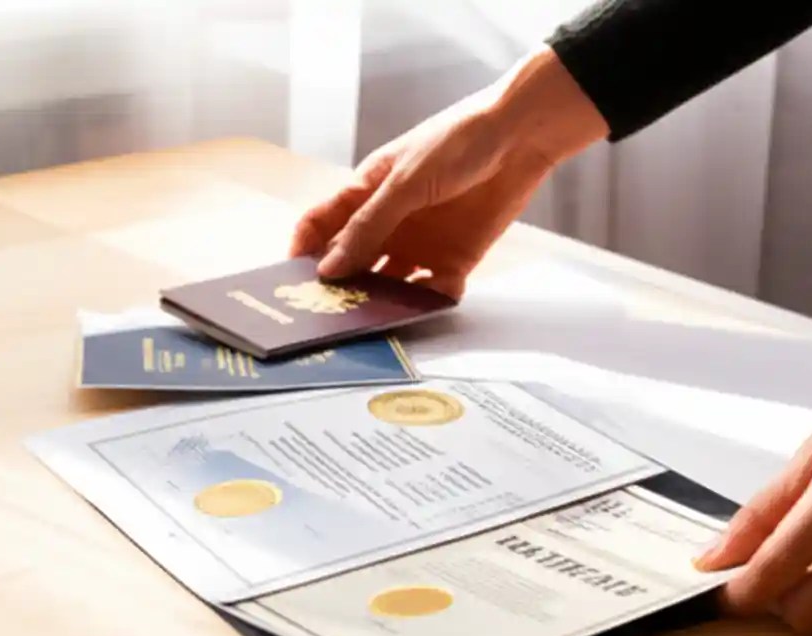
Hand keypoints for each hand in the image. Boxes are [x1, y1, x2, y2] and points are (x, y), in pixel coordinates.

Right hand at [289, 46, 606, 297]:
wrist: (519, 138)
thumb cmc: (456, 142)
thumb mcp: (404, 182)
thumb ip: (368, 226)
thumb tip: (328, 267)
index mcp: (365, 193)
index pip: (320, 225)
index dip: (302, 251)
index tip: (291, 283)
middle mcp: (388, 224)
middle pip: (352, 263)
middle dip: (340, 289)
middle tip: (328, 315)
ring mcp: (419, 244)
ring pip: (389, 284)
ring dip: (382, 302)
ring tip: (373, 320)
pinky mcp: (454, 260)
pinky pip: (434, 291)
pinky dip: (428, 303)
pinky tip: (423, 308)